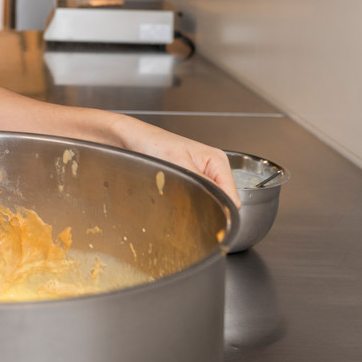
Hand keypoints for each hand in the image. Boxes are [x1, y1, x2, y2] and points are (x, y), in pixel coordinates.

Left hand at [115, 116, 239, 206]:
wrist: (129, 138)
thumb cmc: (152, 143)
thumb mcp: (180, 165)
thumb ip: (203, 185)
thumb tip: (222, 204)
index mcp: (217, 161)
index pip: (232, 196)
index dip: (223, 211)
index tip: (211, 222)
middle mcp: (211, 168)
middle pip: (221, 200)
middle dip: (209, 209)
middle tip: (190, 213)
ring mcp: (199, 175)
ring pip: (207, 200)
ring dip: (197, 207)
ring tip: (180, 205)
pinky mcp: (186, 180)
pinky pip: (194, 197)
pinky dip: (187, 204)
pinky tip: (175, 202)